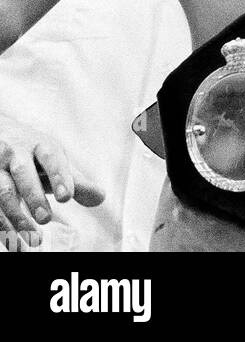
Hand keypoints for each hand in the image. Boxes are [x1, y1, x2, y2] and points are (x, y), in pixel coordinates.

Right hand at [0, 117, 103, 249]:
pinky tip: (14, 243)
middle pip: (23, 172)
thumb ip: (75, 181)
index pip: (51, 157)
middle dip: (34, 196)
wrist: (0, 135)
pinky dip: (2, 227)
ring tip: (34, 238)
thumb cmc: (33, 154)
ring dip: (16, 216)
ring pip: (3, 191)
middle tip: (46, 219)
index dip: (59, 176)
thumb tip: (101, 197)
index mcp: (40, 145)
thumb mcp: (54, 161)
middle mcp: (17, 153)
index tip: (67, 197)